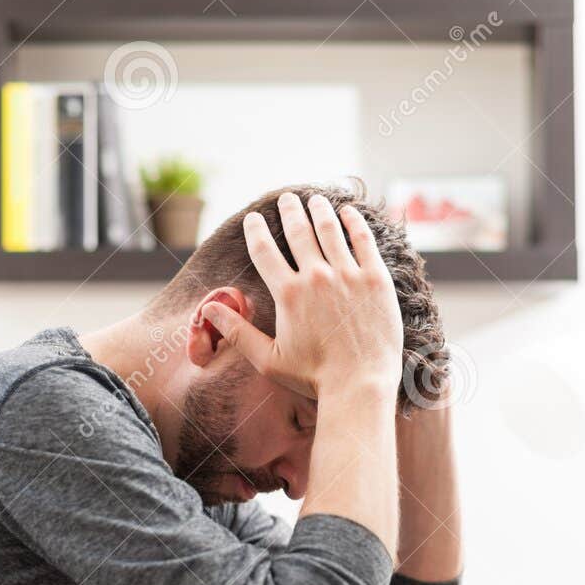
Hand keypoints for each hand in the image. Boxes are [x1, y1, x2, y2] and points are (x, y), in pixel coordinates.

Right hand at [199, 193, 402, 399]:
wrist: (360, 385)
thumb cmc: (313, 378)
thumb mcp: (268, 360)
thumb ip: (238, 332)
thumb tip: (208, 310)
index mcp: (288, 294)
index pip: (264, 250)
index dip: (256, 231)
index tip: (252, 218)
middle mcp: (316, 277)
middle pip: (298, 231)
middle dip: (289, 211)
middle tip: (287, 199)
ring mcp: (348, 275)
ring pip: (330, 229)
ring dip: (320, 210)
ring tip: (314, 199)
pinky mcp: (376, 279)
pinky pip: (364, 240)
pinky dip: (354, 221)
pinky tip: (348, 212)